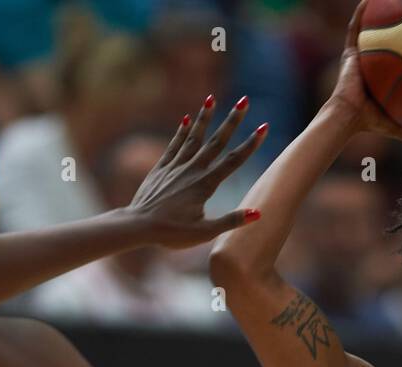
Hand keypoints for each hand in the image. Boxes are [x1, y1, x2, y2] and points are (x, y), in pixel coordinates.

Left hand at [124, 94, 268, 248]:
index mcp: (205, 185)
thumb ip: (230, 221)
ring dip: (205, 118)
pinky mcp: (161, 168)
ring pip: (194, 137)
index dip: (251, 144)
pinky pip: (174, 145)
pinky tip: (186, 119)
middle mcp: (192, 171)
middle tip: (245, 101)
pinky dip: (182, 132)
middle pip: (216, 142)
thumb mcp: (204, 233)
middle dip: (232, 121)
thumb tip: (257, 213)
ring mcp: (175, 167)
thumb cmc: (172, 233)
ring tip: (211, 99)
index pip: (233, 161)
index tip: (264, 127)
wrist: (138, 226)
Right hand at [328, 0, 401, 142]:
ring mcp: (359, 56)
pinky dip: (361, 13)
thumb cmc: (369, 122)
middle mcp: (370, 62)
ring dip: (375, 13)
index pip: (395, 56)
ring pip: (369, 28)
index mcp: (380, 76)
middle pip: (384, 38)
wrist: (348, 116)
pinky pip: (356, 28)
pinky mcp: (350, 52)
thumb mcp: (395, 123)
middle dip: (393, 23)